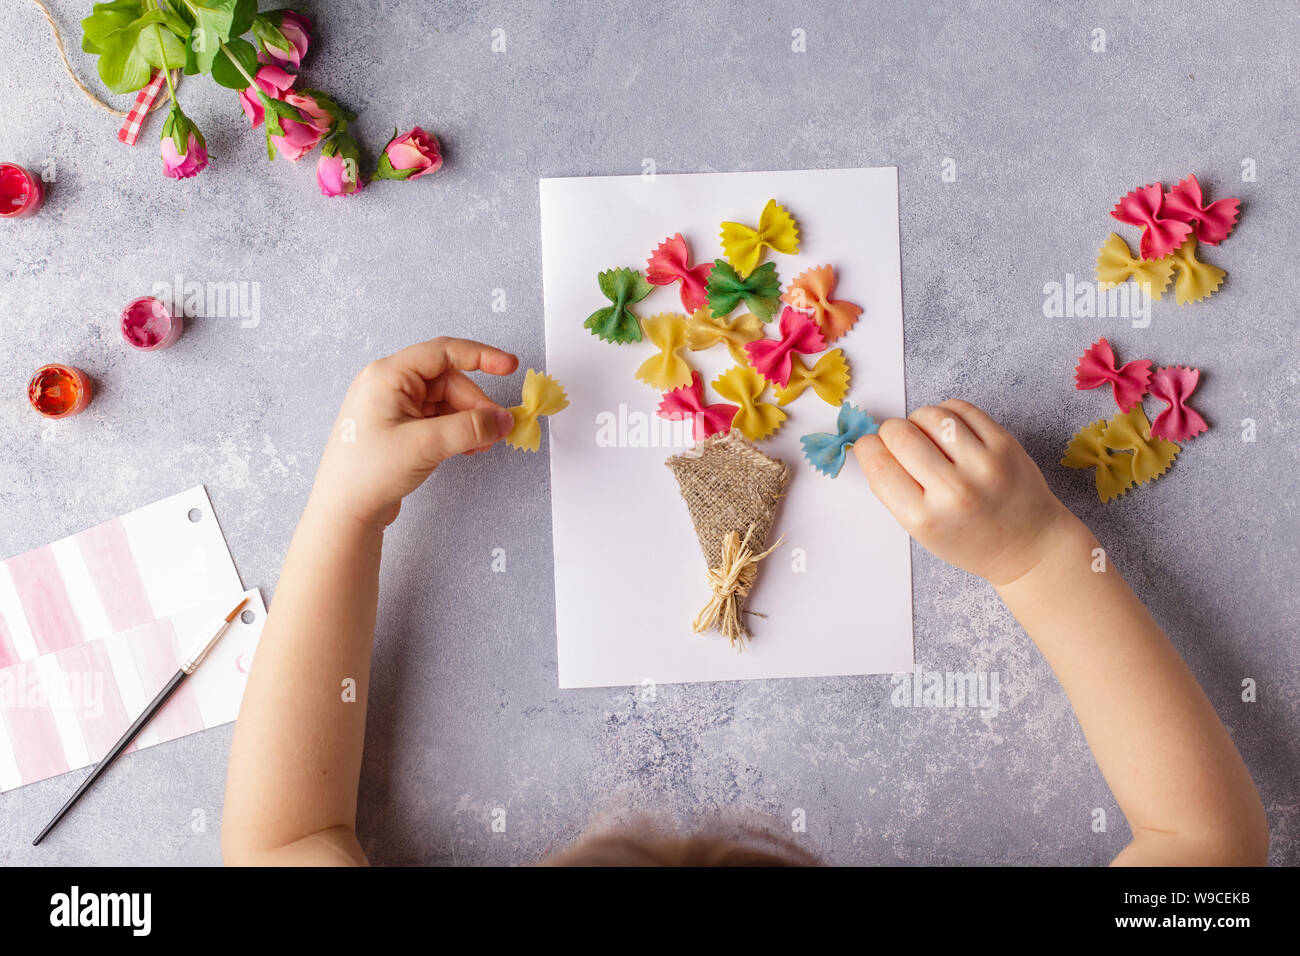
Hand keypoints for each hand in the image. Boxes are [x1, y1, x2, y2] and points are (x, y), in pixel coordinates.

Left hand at [311, 337, 519, 528]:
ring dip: (468, 420)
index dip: (480, 357)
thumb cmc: (368, 472)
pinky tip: (468, 448)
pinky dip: (456, 430)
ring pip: (445, 402)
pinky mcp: (398, 428)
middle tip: (496, 428)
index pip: (443, 353)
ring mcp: (393, 407)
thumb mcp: (426, 445)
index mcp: (388, 376)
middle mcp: (388, 385)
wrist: (344, 511)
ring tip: (483, 444)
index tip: (509, 366)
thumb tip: (503, 420)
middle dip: (475, 404)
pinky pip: (436, 418)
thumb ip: (470, 428)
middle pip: (448, 381)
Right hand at [852, 399, 1074, 585]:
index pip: (878, 464)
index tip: (871, 447)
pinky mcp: (1005, 445)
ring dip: (919, 420)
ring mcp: (983, 465)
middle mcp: (954, 491)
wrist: (1027, 545)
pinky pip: (960, 408)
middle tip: (900, 442)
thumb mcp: (920, 531)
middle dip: (891, 431)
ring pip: (929, 414)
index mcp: (924, 519)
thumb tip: (873, 443)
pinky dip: (946, 413)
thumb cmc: (969, 539)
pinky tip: (948, 430)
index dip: (867, 448)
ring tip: (927, 437)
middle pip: (899, 434)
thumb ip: (894, 489)